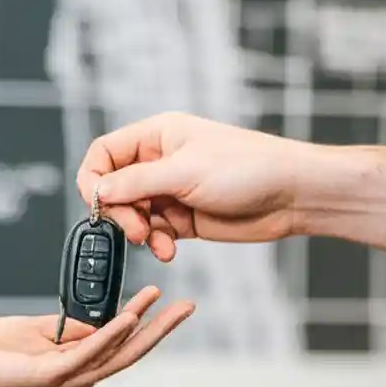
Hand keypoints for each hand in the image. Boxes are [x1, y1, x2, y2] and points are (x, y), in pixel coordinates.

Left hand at [0, 286, 193, 386]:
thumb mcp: (43, 329)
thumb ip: (73, 327)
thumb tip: (103, 318)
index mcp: (77, 364)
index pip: (121, 341)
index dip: (145, 319)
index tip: (163, 296)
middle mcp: (78, 376)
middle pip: (130, 351)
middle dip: (162, 329)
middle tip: (188, 306)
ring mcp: (66, 378)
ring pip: (116, 354)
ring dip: (144, 329)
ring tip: (168, 308)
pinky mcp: (50, 374)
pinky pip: (87, 354)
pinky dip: (110, 336)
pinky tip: (128, 319)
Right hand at [76, 112, 385, 260]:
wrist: (292, 194)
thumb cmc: (247, 168)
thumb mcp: (184, 172)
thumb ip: (136, 183)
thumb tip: (97, 193)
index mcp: (156, 136)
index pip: (104, 154)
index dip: (93, 180)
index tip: (99, 205)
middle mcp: (159, 162)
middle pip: (114, 189)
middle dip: (120, 212)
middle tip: (136, 230)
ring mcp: (172, 191)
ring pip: (133, 215)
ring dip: (139, 232)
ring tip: (158, 243)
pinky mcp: (185, 218)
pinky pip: (155, 233)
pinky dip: (158, 243)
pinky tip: (171, 250)